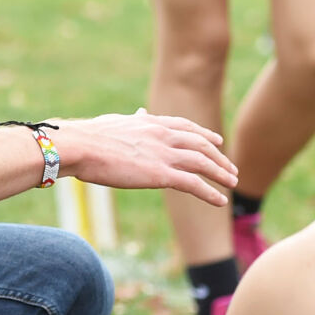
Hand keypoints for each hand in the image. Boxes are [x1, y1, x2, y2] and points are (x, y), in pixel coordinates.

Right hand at [51, 109, 236, 205]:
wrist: (81, 146)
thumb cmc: (90, 136)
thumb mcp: (116, 122)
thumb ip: (133, 119)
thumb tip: (139, 113)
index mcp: (152, 122)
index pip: (186, 127)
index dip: (205, 135)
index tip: (217, 141)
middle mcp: (163, 135)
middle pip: (201, 145)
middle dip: (219, 157)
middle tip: (231, 168)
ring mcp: (164, 154)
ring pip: (203, 163)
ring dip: (221, 173)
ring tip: (233, 183)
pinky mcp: (161, 174)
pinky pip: (193, 184)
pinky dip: (210, 193)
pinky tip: (221, 201)